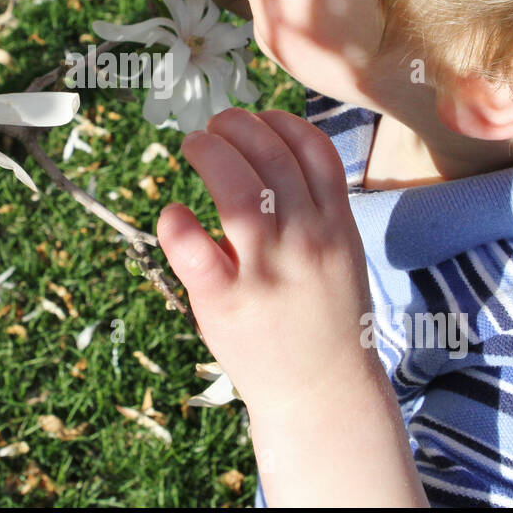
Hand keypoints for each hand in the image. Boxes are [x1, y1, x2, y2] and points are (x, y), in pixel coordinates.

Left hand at [156, 108, 378, 417]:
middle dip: (235, 127)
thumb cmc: (325, 319)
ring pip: (235, 188)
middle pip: (270, 156)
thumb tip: (259, 155)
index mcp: (336, 225)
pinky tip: (172, 215)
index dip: (279, 122)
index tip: (255, 119)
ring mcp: (266, 271)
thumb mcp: (340, 254)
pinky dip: (176, 222)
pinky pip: (193, 248)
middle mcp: (305, 240)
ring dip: (208, 153)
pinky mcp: (227, 302)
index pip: (313, 149)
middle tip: (212, 129)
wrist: (322, 392)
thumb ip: (312, 208)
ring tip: (192, 147)